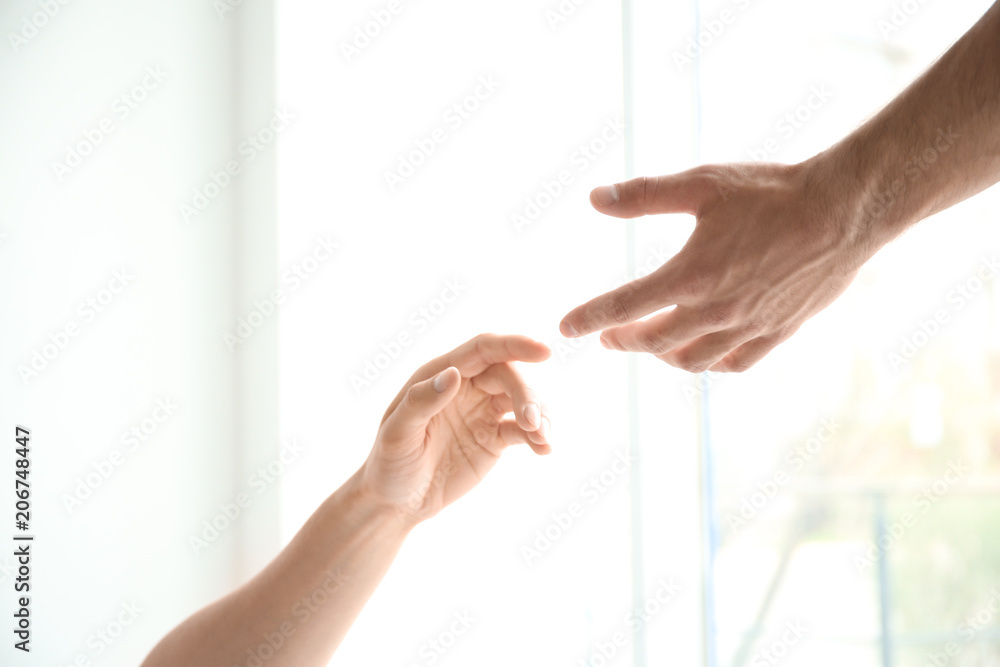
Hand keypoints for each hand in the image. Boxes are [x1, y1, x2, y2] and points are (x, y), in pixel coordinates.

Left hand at [358, 334, 551, 525]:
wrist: (398, 502)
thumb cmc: (389, 463)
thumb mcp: (397, 433)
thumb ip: (421, 402)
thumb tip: (454, 374)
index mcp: (440, 375)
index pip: (483, 350)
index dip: (514, 345)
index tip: (544, 351)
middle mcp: (466, 387)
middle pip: (508, 375)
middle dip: (526, 394)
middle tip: (533, 422)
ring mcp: (482, 412)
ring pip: (522, 400)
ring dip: (540, 414)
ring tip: (542, 438)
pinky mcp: (494, 438)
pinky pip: (523, 430)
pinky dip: (538, 437)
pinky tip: (544, 450)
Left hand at [559, 161, 868, 372]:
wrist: (843, 209)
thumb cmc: (770, 191)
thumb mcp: (701, 184)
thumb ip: (643, 195)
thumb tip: (594, 198)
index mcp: (691, 276)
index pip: (624, 306)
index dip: (590, 317)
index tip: (566, 328)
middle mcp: (716, 310)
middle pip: (654, 340)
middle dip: (625, 339)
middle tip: (609, 336)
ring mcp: (749, 326)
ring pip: (692, 360)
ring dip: (662, 355)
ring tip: (650, 345)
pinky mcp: (779, 331)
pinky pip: (735, 363)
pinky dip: (709, 364)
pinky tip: (701, 354)